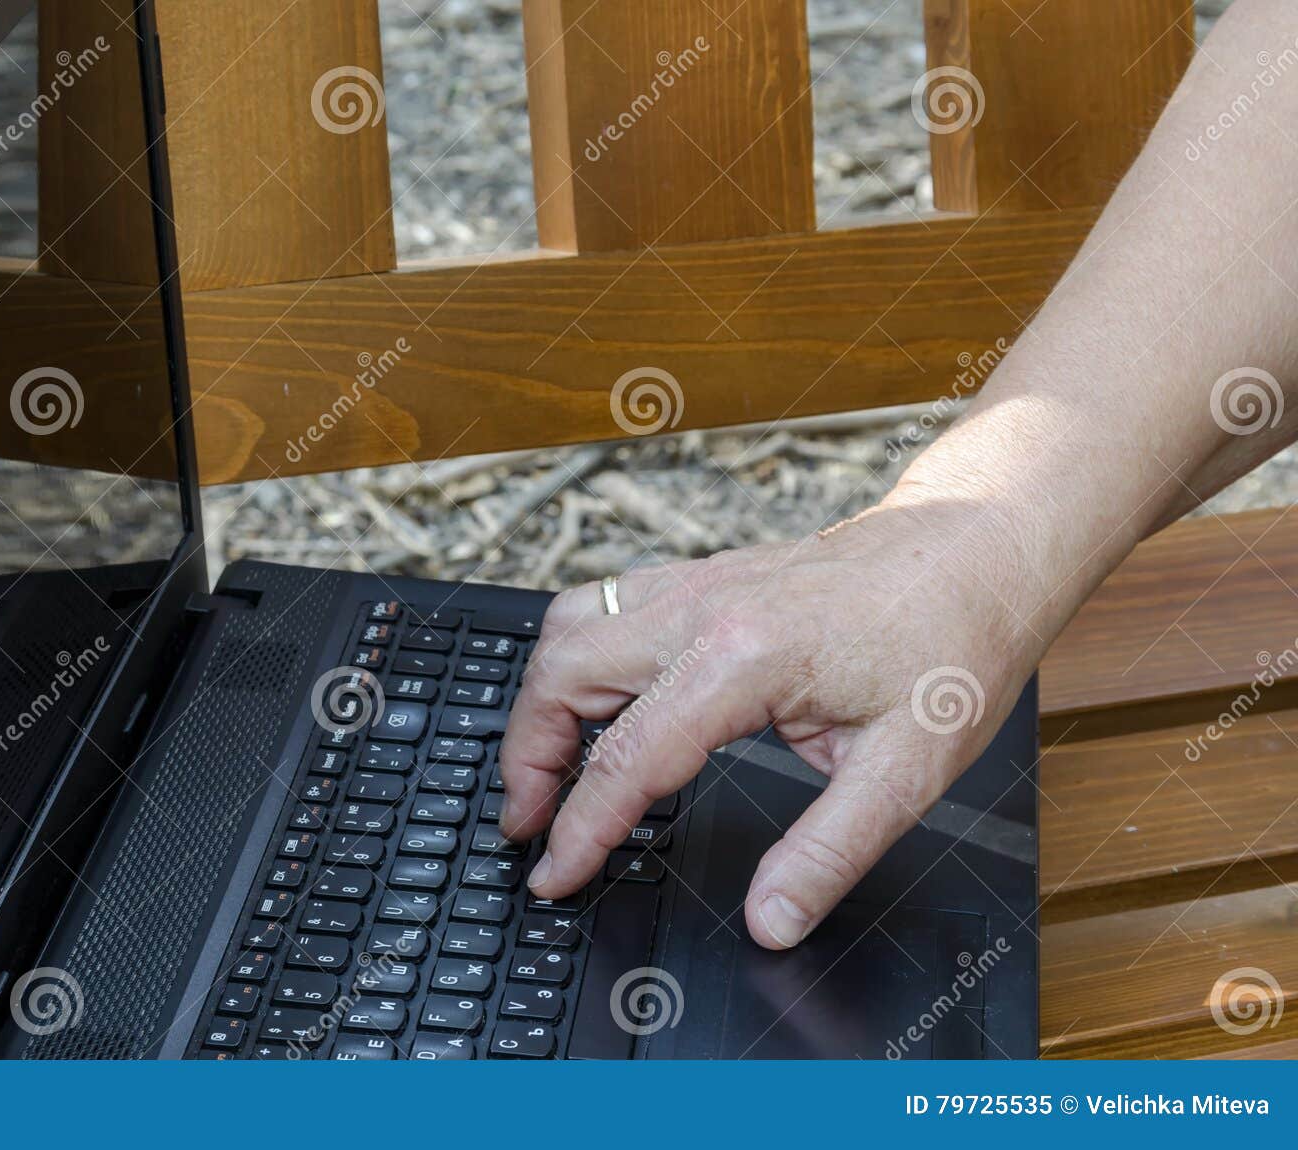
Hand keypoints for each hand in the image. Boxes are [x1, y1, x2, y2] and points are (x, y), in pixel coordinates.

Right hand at [498, 501, 1044, 949]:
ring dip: (542, 700)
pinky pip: (603, 606)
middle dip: (526, 757)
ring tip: (548, 770)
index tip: (554, 877)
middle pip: (561, 674)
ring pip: (569, 628)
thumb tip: (774, 921)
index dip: (580, 830)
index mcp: (743, 657)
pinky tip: (595, 701)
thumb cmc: (950, 643)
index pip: (627, 758)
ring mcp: (696, 582)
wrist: (977, 547)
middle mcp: (701, 608)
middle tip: (530, 825)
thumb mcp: (908, 769)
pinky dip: (574, 659)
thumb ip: (830, 853)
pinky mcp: (703, 576)